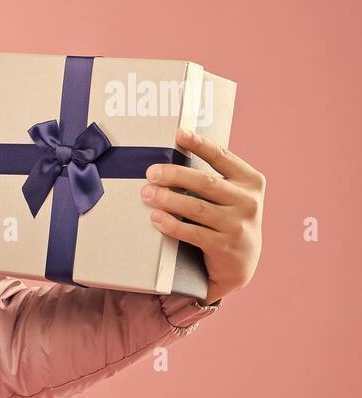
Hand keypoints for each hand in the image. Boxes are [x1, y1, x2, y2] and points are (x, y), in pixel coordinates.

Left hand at [140, 127, 264, 305]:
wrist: (241, 263)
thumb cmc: (226, 221)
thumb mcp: (230, 196)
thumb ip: (211, 179)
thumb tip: (170, 161)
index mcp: (250, 181)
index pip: (223, 157)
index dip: (200, 145)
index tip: (179, 134)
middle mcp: (248, 201)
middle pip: (206, 183)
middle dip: (175, 175)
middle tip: (150, 173)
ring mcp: (238, 225)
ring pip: (197, 208)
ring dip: (168, 199)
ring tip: (147, 194)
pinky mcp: (225, 247)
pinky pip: (193, 233)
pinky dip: (172, 224)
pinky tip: (156, 218)